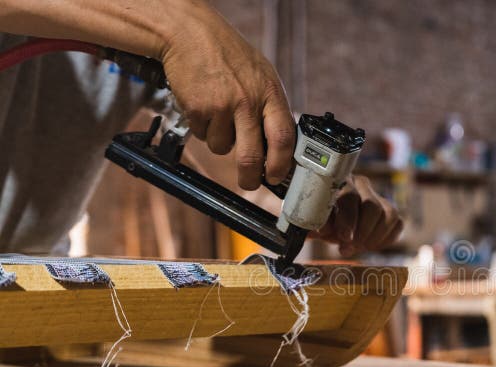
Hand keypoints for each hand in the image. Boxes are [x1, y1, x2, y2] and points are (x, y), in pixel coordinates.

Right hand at [160, 5, 294, 189]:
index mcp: (270, 93)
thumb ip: (271, 108)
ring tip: (219, 115)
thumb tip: (279, 147)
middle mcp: (249, 101)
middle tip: (249, 183)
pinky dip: (202, 128)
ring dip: (220, 142)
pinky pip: (202, 135)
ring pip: (223, 148)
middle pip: (252, 156)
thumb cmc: (228, 55)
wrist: (190, 33)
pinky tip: (203, 104)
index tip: (277, 176)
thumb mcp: (261, 76)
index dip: (281, 164)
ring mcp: (222, 106)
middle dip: (250, 178)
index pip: (284, 138)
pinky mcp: (198, 109)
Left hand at [314, 175, 402, 256]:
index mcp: (341, 182)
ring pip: (389, 214)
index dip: (348, 219)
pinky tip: (370, 246)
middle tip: (350, 247)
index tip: (345, 237)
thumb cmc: (323, 221)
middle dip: (362, 231)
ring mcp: (379, 197)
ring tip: (359, 247)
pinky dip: (385, 239)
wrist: (333, 224)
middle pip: (372, 206)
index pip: (350, 197)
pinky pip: (397, 224)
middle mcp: (362, 185)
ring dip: (375, 237)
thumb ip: (317, 224)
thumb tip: (322, 229)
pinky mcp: (390, 211)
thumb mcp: (315, 221)